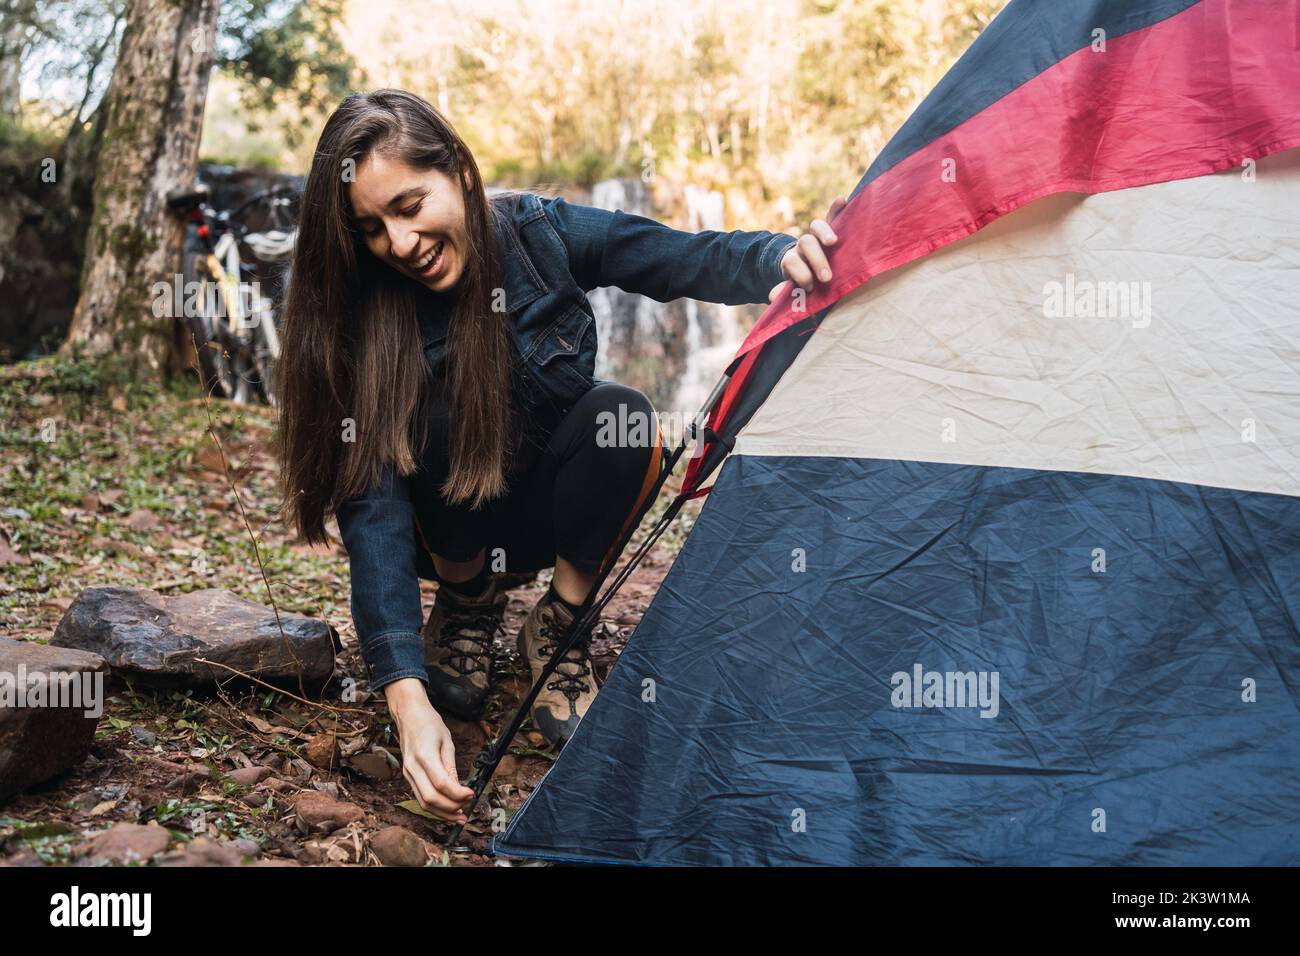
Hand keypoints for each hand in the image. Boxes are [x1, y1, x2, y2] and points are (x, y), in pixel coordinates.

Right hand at [385, 678, 475, 822]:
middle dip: (451, 809)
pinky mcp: (407, 776)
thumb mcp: (447, 742)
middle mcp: (412, 767)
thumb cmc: (429, 724)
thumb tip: (459, 789)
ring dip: (442, 813)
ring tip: (459, 816)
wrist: (409, 714)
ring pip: (423, 802)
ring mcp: (407, 773)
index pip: (441, 784)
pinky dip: (434, 806)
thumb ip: (451, 767)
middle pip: (431, 798)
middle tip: (467, 810)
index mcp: (424, 756)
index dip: (458, 794)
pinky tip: (446, 808)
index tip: (471, 794)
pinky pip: (420, 796)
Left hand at [768, 195, 847, 302]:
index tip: (809, 288)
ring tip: (833, 242)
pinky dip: (836, 208)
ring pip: (817, 226)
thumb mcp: (793, 289)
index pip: (792, 261)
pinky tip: (842, 200)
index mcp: (793, 260)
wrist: (807, 269)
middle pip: (806, 242)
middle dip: (816, 259)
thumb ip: (784, 292)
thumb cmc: (803, 283)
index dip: (800, 274)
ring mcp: (816, 236)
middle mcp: (803, 246)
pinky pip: (833, 216)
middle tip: (826, 278)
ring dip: (825, 232)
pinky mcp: (830, 230)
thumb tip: (772, 296)